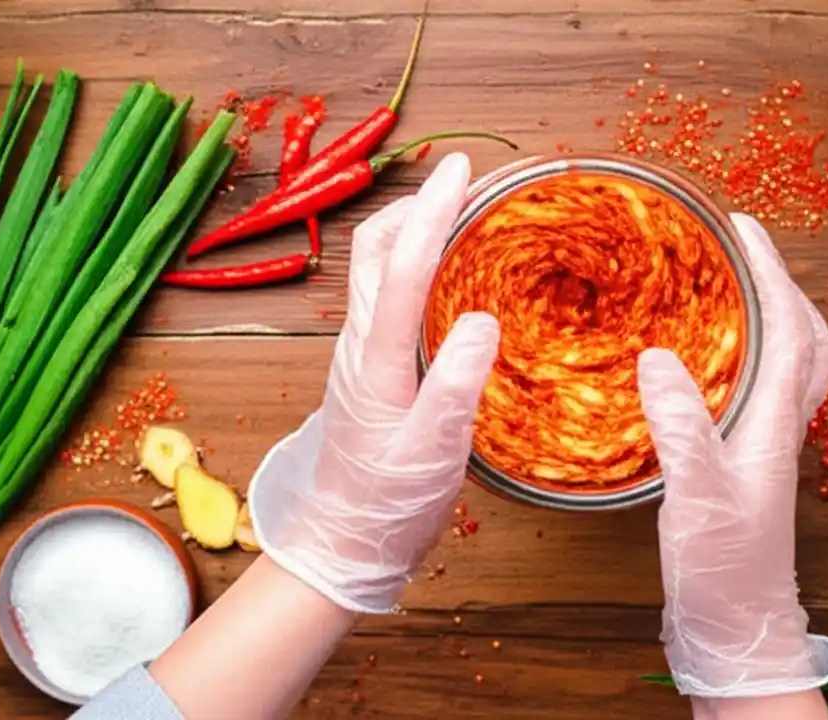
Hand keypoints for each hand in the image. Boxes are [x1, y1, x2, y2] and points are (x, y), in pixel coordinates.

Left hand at [248, 153, 499, 612]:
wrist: (345, 544)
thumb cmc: (388, 505)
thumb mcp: (433, 453)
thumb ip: (456, 386)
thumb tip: (482, 320)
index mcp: (376, 358)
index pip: (403, 266)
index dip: (434, 212)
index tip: (463, 169)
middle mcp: (361, 344)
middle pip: (375, 248)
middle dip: (420, 204)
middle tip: (470, 182)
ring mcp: (362, 353)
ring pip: (378, 267)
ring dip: (417, 229)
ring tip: (468, 214)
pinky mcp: (372, 367)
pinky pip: (390, 294)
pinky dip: (419, 263)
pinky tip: (454, 276)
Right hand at [638, 214, 827, 702]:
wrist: (737, 631)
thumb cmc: (727, 572)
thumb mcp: (699, 494)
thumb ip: (682, 425)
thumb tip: (657, 358)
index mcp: (777, 423)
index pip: (790, 329)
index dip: (771, 273)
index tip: (743, 229)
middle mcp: (780, 426)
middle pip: (803, 339)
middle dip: (779, 287)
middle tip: (738, 254)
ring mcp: (765, 445)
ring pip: (781, 365)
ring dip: (762, 319)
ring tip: (719, 292)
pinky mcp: (742, 464)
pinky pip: (749, 392)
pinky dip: (733, 360)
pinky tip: (695, 365)